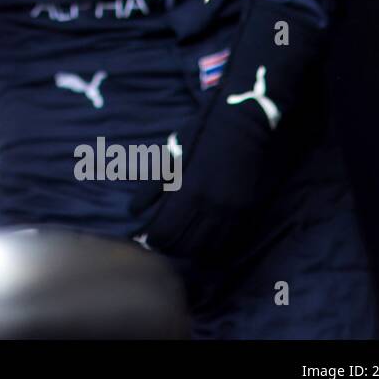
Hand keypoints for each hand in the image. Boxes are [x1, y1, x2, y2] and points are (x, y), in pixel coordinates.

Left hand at [134, 99, 271, 259]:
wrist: (242, 127)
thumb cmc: (200, 138)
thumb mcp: (171, 159)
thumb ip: (151, 188)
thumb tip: (133, 211)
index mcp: (187, 192)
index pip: (166, 232)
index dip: (153, 240)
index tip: (146, 239)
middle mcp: (210, 207)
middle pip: (185, 245)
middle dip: (169, 248)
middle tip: (159, 244)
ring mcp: (230, 212)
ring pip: (206, 248)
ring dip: (189, 250)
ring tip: (178, 244)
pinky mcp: (245, 211)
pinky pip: (226, 241)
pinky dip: (210, 246)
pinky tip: (200, 241)